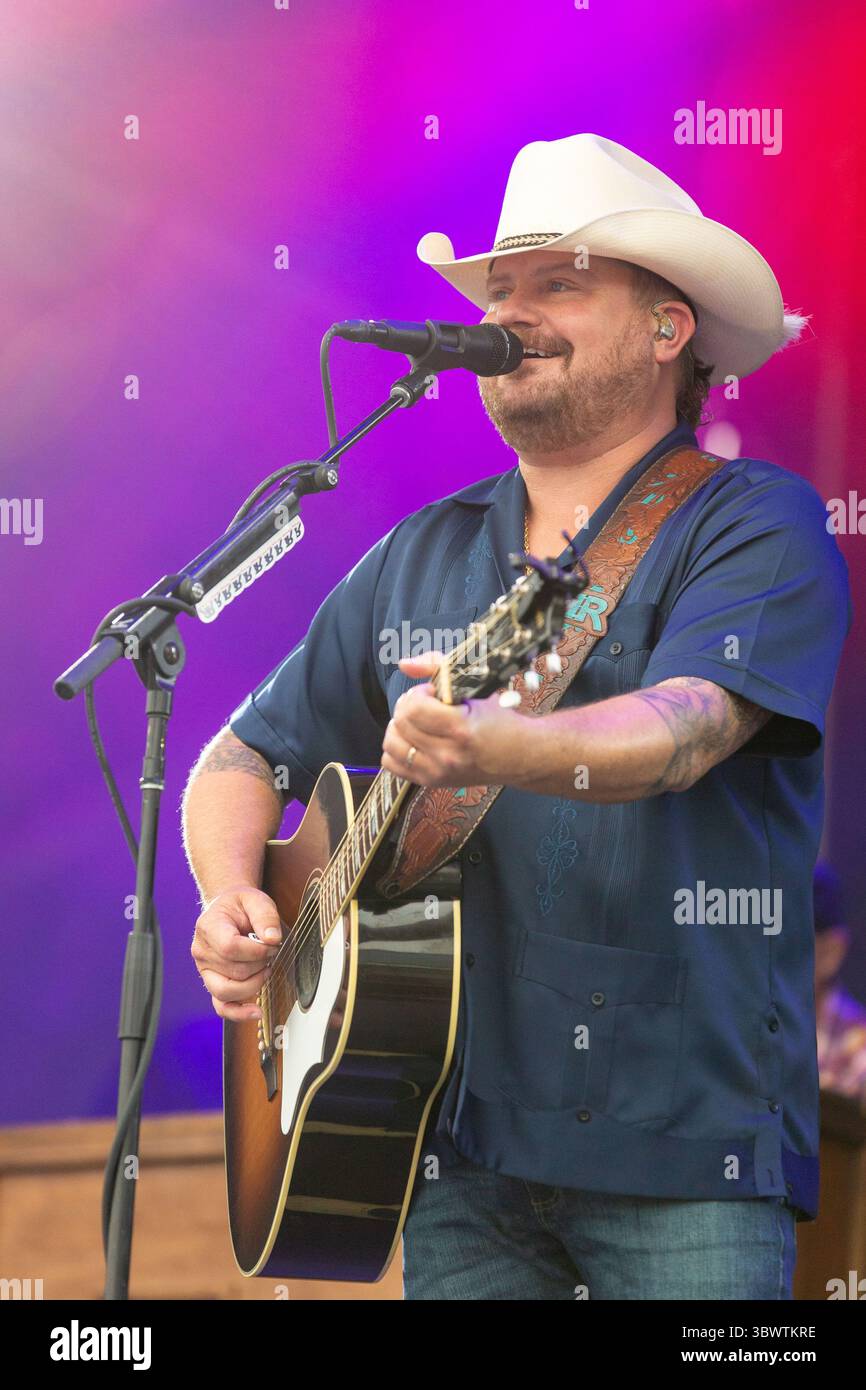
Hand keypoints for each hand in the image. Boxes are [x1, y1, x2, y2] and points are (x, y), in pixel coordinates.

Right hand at [191, 885, 281, 1021]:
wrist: (226, 910)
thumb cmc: (240, 906)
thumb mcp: (255, 900)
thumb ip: (265, 916)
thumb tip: (272, 939)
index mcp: (209, 927)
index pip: (230, 947)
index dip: (256, 951)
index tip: (272, 944)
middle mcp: (202, 951)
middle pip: (234, 971)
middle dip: (260, 964)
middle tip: (270, 952)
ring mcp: (205, 970)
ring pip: (227, 992)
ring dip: (254, 984)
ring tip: (265, 970)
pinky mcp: (212, 983)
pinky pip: (221, 1006)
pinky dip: (238, 1013)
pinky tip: (255, 1012)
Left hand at [380, 650, 527, 786]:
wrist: (520, 757)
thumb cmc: (501, 721)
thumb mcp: (478, 688)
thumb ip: (438, 667)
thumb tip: (404, 664)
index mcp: (461, 729)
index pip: (414, 709)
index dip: (418, 693)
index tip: (431, 692)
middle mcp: (447, 754)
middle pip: (401, 724)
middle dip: (407, 706)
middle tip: (424, 703)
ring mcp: (438, 772)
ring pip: (391, 745)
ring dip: (399, 727)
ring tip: (416, 721)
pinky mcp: (431, 782)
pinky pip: (392, 764)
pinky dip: (397, 749)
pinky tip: (413, 739)